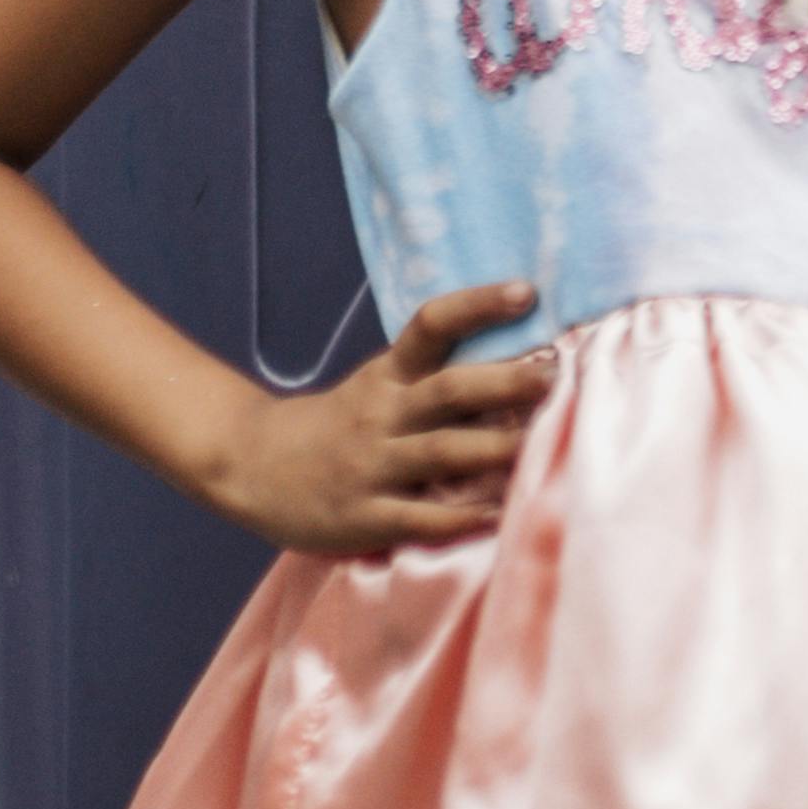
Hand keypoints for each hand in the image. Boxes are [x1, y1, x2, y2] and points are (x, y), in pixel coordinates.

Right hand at [209, 281, 549, 555]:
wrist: (251, 466)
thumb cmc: (338, 426)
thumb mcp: (376, 386)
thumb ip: (434, 377)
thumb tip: (524, 365)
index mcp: (388, 376)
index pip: (431, 325)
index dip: (477, 305)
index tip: (526, 292)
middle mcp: (382, 414)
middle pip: (450, 390)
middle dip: (506, 382)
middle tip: (556, 376)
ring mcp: (373, 465)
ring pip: (443, 453)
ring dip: (498, 449)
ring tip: (544, 444)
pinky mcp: (366, 515)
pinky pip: (422, 517)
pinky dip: (463, 516)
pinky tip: (500, 514)